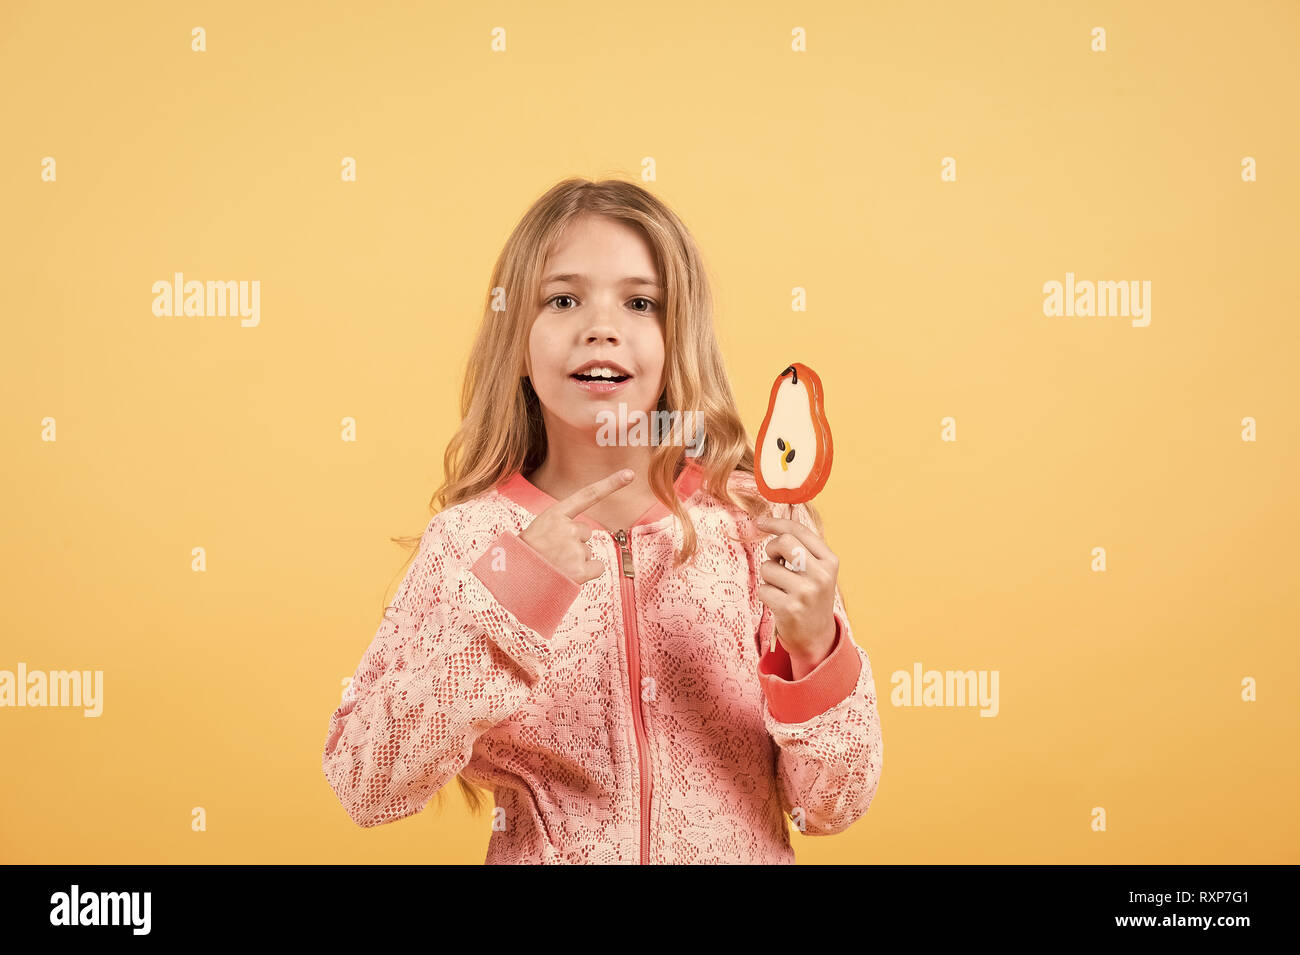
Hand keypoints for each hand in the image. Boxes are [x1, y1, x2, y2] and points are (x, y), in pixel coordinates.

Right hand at [519, 468, 633, 583]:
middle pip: (586, 533)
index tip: (630, 474)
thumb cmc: (526, 558)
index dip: (611, 484)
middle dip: (574, 544)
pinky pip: (597, 567)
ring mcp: (574, 548)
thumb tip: (582, 536)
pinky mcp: (580, 569)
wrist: (514, 581)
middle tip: (552, 555)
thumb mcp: (537, 531)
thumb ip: (560, 527)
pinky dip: (587, 573)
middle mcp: (567, 528)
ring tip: (554, 566)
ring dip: (575, 561)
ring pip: (588, 552)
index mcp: (554, 515)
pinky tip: (568, 575)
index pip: (587, 495)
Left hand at [755, 515, 838, 668]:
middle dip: (772, 549)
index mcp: (830, 561)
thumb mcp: (818, 571)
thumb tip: (779, 518)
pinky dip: (766, 594)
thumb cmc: (812, 598)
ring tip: (781, 588)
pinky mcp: (789, 608)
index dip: (776, 523)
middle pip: (783, 542)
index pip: (799, 531)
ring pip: (768, 567)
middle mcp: (821, 575)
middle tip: (776, 561)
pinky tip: (779, 603)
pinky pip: (763, 589)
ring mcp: (805, 592)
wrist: (817, 637)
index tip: (760, 521)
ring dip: (768, 577)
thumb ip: (804, 547)